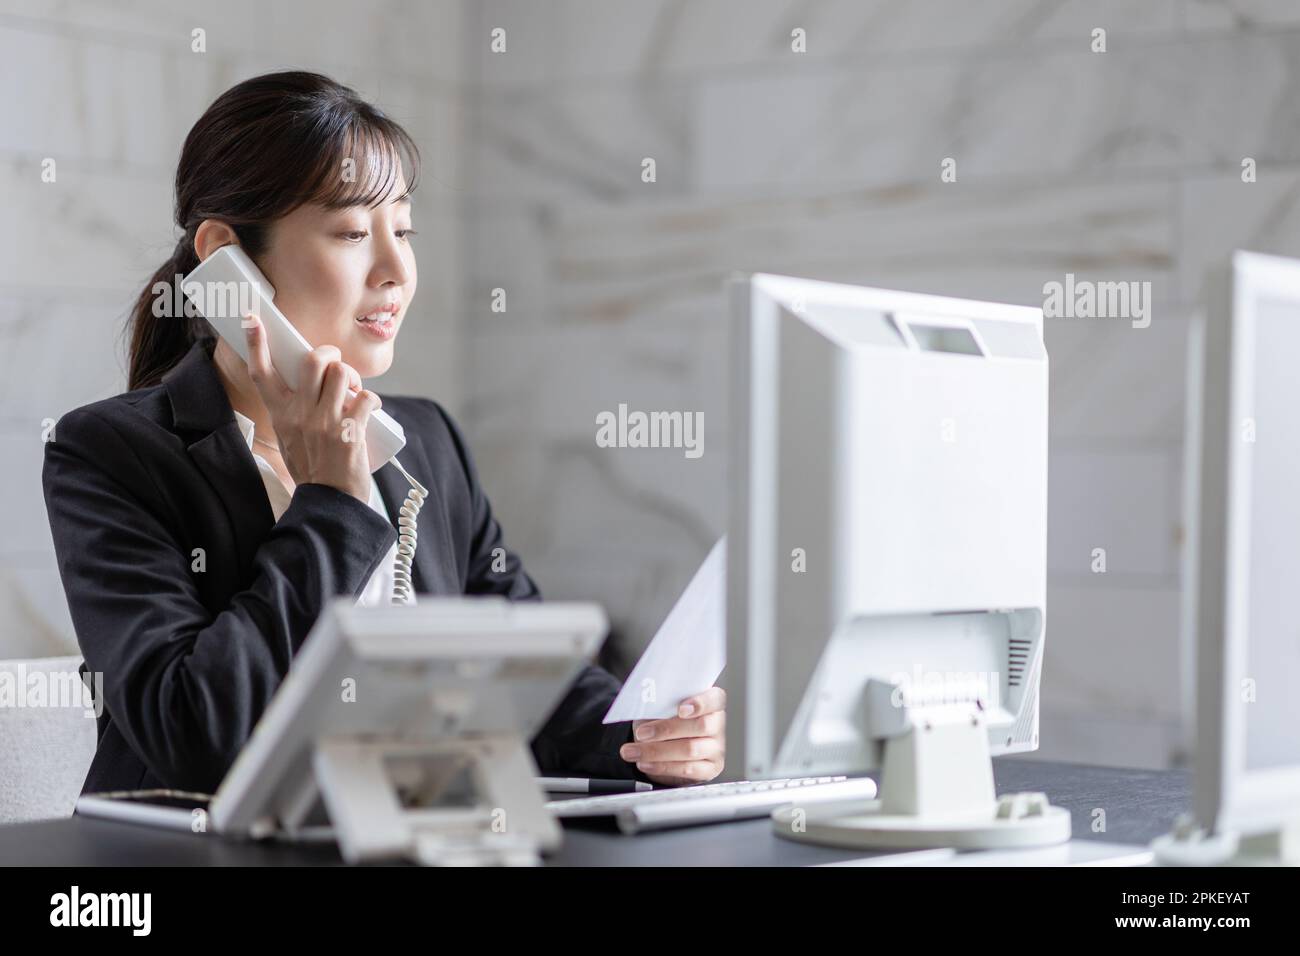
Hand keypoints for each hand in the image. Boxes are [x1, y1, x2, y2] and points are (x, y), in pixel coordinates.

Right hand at [243, 313, 378, 503]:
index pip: (262, 374)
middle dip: (328, 354)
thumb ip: (295, 411)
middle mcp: (300, 414)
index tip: (252, 319)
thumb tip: (311, 384)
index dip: (256, 344)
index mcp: (281, 415)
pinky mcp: (350, 430)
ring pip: (341, 372)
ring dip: (352, 377)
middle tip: (335, 365)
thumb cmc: (313, 468)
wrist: (329, 502)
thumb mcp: (290, 438)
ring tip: (353, 393)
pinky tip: (369, 410)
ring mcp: (325, 421)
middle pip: (312, 360)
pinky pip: (366, 397)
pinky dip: (372, 400)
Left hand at [620, 686, 725, 785]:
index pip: (714, 699)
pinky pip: (687, 769)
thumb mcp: (662, 708)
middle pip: (700, 726)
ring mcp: (716, 748)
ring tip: (634, 751)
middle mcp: (717, 725)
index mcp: (711, 703)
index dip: (700, 703)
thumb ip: (661, 705)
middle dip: (667, 729)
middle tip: (642, 733)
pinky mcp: (709, 769)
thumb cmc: (666, 720)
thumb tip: (645, 705)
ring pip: (690, 750)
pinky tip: (645, 763)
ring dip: (657, 751)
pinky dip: (662, 766)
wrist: (666, 748)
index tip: (681, 709)